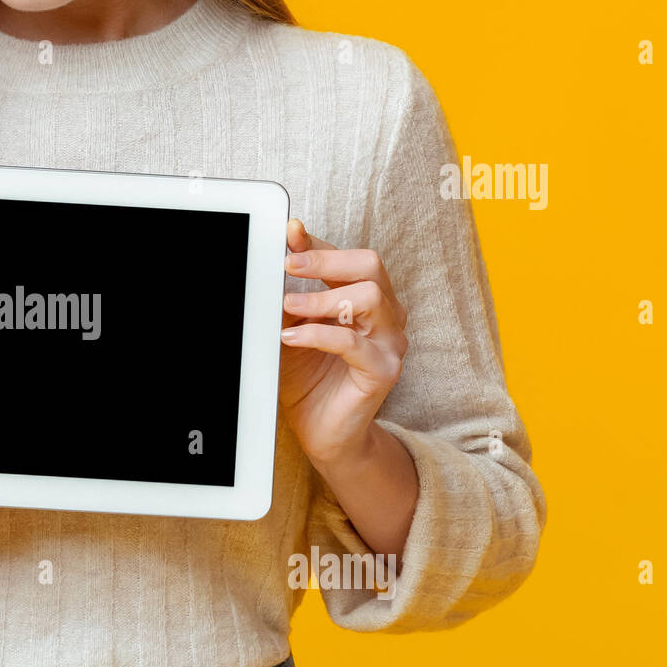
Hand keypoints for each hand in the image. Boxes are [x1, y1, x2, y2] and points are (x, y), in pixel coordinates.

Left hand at [278, 219, 408, 466]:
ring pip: (369, 298)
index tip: (288, 235)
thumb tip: (277, 264)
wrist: (323, 431)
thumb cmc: (309, 378)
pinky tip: (291, 339)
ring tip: (287, 306)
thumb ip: (289, 299)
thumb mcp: (292, 329)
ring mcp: (390, 343)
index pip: (349, 258)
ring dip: (321, 298)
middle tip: (287, 265)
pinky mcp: (384, 371)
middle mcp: (386, 315)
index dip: (318, 245)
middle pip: (370, 266)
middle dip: (325, 261)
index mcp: (367, 298)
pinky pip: (353, 343)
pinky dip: (319, 335)